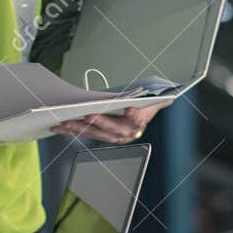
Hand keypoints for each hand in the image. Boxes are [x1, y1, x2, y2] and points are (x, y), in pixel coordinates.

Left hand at [52, 102, 167, 143]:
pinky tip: (61, 127)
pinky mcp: (101, 136)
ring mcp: (114, 136)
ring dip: (80, 129)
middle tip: (87, 116)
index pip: (138, 120)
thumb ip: (158, 97)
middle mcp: (128, 133)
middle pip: (113, 130)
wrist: (139, 111)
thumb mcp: (151, 97)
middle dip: (99, 123)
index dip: (134, 117)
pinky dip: (73, 130)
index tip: (129, 110)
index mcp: (141, 121)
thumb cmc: (141, 101)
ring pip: (96, 134)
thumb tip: (172, 95)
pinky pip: (86, 133)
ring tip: (65, 123)